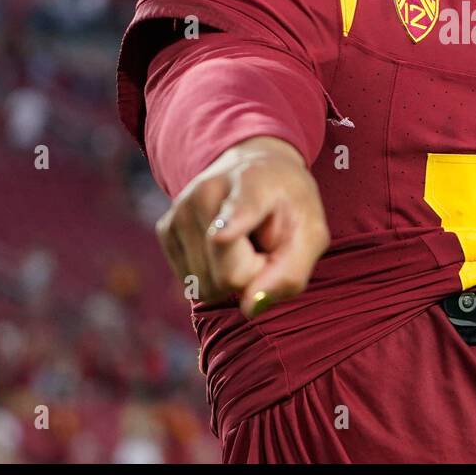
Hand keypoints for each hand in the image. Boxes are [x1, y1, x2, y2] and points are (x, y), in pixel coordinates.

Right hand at [154, 136, 329, 316]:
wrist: (255, 167)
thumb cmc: (288, 205)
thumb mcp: (310, 233)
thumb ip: (290, 273)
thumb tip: (249, 307)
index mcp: (254, 183)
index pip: (240, 210)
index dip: (231, 226)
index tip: (221, 235)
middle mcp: (208, 193)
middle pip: (228, 276)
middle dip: (254, 274)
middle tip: (264, 245)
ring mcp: (180, 210)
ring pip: (206, 286)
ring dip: (232, 277)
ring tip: (245, 244)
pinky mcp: (165, 229)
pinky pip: (192, 284)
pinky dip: (213, 275)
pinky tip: (225, 247)